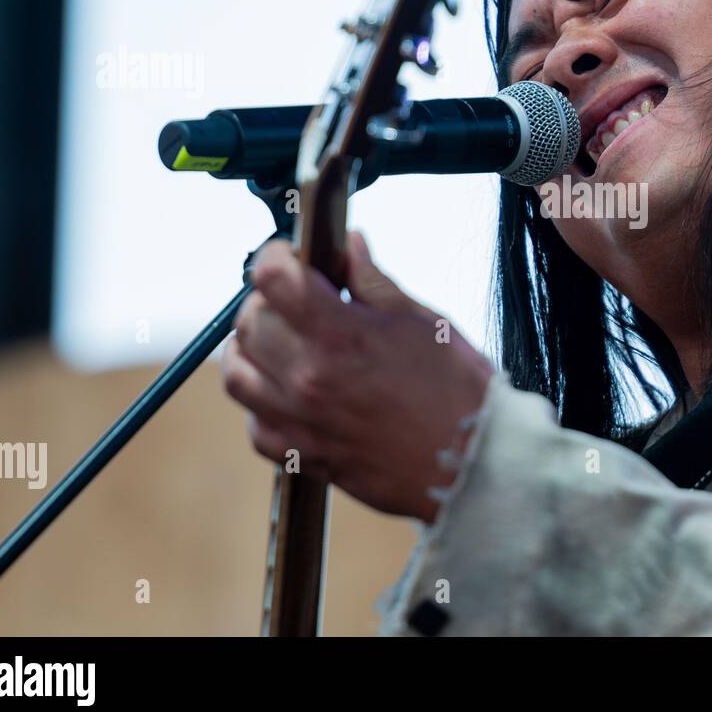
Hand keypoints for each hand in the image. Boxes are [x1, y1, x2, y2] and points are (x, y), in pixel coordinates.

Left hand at [221, 230, 494, 522]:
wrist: (473, 462)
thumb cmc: (459, 393)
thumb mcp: (424, 320)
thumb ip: (375, 283)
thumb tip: (351, 248)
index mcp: (340, 336)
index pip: (272, 278)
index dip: (275, 256)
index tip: (288, 255)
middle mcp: (309, 378)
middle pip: (249, 322)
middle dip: (267, 299)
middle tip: (296, 299)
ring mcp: (301, 420)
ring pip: (237, 374)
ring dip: (251, 349)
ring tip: (280, 342)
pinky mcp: (304, 456)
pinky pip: (256, 426)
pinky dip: (262, 404)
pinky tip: (289, 392)